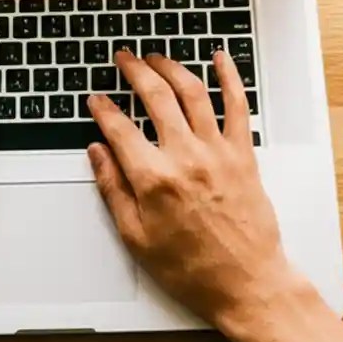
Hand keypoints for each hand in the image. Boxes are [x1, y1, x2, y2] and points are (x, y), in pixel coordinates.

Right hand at [86, 51, 296, 328]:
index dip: (103, 110)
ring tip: (157, 57)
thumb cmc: (193, 269)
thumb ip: (113, 190)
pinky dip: (230, 78)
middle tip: (124, 59)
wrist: (246, 284)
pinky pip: (238, 106)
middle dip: (135, 71)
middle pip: (156, 97)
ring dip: (172, 67)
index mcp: (154, 180)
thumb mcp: (136, 238)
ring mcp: (218, 153)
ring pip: (193, 93)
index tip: (96, 100)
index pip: (120, 130)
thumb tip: (97, 154)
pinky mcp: (243, 156)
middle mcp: (186, 158)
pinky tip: (221, 59)